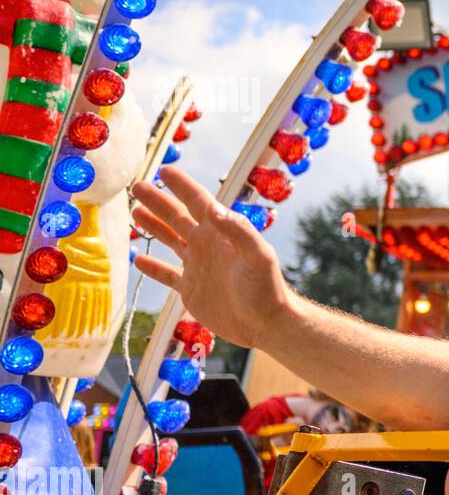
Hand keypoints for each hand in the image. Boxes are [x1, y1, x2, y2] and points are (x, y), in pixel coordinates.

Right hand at [130, 166, 290, 347]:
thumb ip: (238, 230)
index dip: (182, 186)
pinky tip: (139, 259)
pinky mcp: (191, 290)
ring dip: (154, 226)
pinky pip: (167, 275)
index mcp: (221, 233)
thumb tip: (212, 208)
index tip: (164, 171)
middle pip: (178, 217)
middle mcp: (207, 246)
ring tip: (136, 211)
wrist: (265, 324)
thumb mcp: (257, 255)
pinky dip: (153, 268)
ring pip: (170, 241)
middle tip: (137, 186)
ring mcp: (198, 267)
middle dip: (159, 201)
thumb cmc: (265, 288)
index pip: (198, 203)